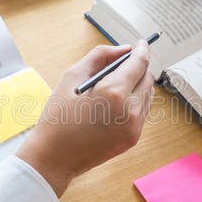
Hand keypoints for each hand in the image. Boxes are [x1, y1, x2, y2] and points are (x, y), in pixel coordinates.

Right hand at [16, 43, 153, 196]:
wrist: (53, 158)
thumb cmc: (57, 117)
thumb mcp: (72, 76)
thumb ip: (99, 57)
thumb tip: (124, 49)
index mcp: (113, 92)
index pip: (139, 63)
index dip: (141, 49)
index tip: (140, 43)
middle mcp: (130, 110)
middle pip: (148, 78)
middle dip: (138, 67)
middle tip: (123, 63)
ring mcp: (134, 127)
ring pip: (148, 95)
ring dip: (137, 85)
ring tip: (114, 85)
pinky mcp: (133, 139)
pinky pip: (142, 112)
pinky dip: (134, 102)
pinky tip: (114, 104)